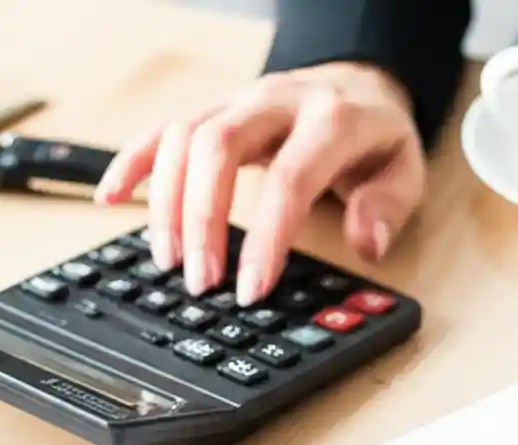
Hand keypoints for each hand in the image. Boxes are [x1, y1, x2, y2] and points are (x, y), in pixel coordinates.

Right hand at [95, 62, 425, 304]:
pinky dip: (132, 161)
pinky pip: (163, 127)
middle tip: (201, 281)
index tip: (252, 288)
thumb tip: (366, 242)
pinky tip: (111, 198)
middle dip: (201, 218)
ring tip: (168, 261)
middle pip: (218, 146)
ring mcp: (239, 101)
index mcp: (331, 120)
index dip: (267, 237)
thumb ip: (388, 206)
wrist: (360, 83)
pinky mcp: (214, 107)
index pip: (290, 178)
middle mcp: (277, 101)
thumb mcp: (406, 170)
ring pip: (183, 136)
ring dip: (166, 201)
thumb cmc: (376, 137)